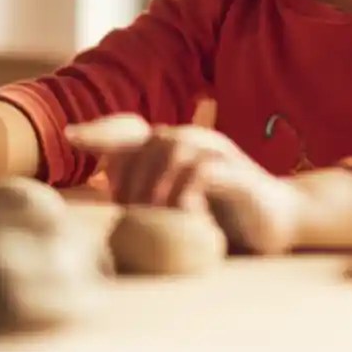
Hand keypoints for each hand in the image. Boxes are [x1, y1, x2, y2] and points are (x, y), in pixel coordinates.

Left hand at [66, 115, 307, 254]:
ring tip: (153, 217)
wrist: (281, 219)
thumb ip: (148, 195)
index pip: (131, 132)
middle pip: (149, 144)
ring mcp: (217, 153)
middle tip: (128, 216)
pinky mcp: (237, 172)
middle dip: (131, 180)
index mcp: (176, 147)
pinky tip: (186, 216)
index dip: (100, 132)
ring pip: (175, 148)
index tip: (71, 136)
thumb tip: (102, 197)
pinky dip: (187, 193)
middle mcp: (195, 142)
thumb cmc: (226, 214)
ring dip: (156, 184)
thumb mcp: (179, 205)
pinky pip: (203, 172)